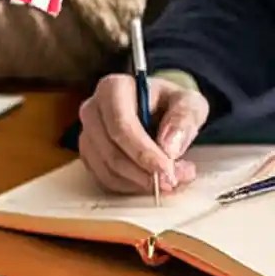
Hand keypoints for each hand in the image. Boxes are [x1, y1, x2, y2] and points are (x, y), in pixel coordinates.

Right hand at [78, 74, 209, 193]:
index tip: (167, 171)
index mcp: (113, 89)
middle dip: (143, 173)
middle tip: (172, 181)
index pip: (122, 126)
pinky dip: (130, 186)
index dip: (144, 153)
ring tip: (169, 180)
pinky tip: (150, 180)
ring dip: (139, 182)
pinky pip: (104, 179)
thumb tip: (169, 147)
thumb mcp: (189, 102)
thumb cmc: (170, 104)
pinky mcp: (88, 156)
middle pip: (111, 152)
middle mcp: (92, 111)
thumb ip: (184, 119)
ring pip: (106, 170)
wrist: (157, 110)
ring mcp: (86, 135)